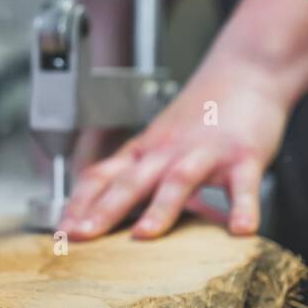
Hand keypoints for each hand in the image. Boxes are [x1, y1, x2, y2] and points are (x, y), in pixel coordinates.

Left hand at [58, 52, 291, 240]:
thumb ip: (139, 176)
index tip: (62, 230)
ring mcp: (205, 153)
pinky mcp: (243, 155)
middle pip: (130, 182)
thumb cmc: (203, 113)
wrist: (246, 71)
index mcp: (144, 151)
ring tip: (144, 235)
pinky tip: (241, 230)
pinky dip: (243, 207)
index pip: (101, 177)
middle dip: (103, 210)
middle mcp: (168, 151)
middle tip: (82, 235)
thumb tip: (109, 213)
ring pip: (177, 181)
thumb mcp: (160, 141)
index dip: (79, 203)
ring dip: (160, 209)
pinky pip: (243, 185)